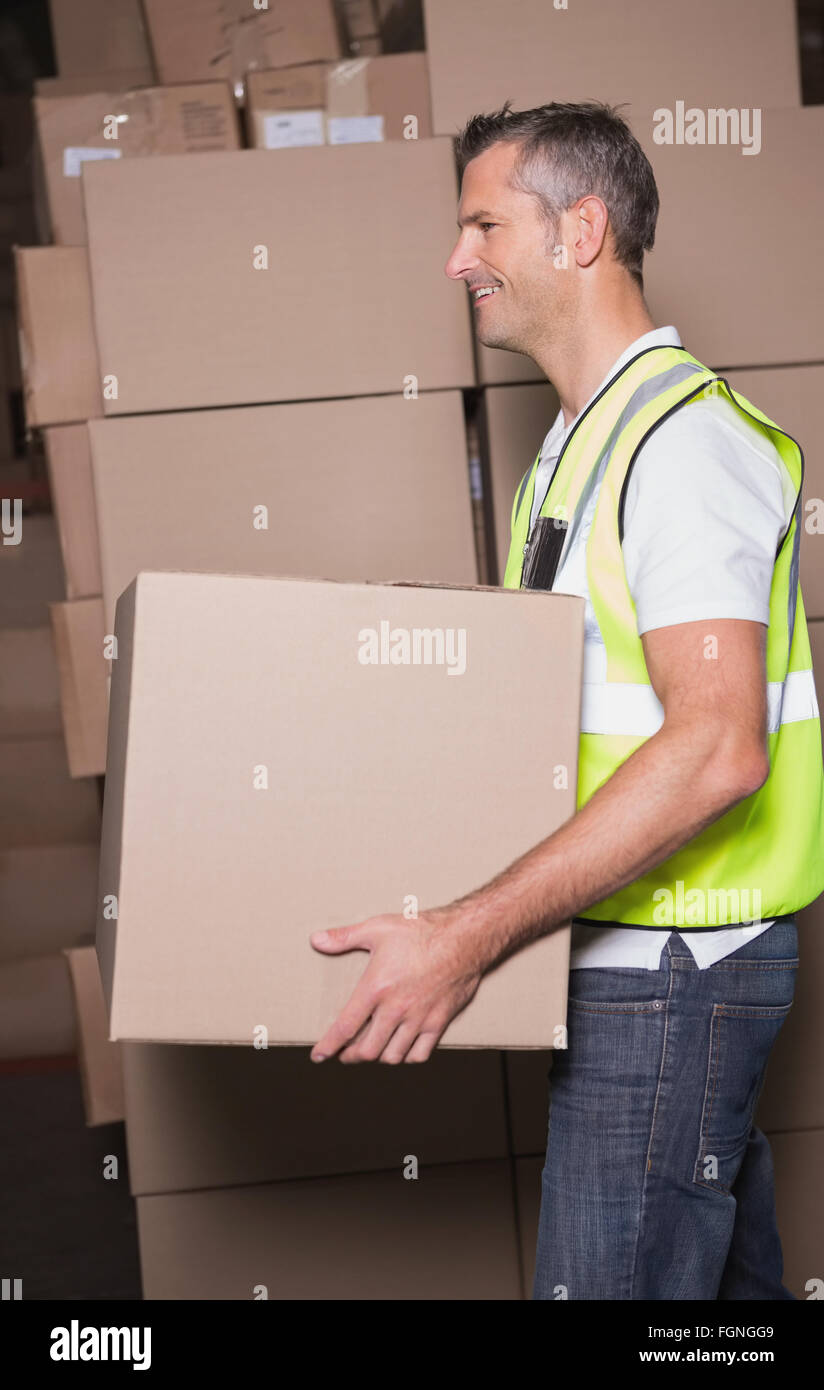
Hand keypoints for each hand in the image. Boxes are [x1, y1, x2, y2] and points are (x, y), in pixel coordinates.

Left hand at [308, 910, 481, 1063]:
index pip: (345, 1027)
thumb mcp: (377, 928)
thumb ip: (344, 937)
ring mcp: (418, 1018)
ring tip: (371, 1051)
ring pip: (392, 1055)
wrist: (463, 937)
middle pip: (367, 1050)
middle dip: (352, 1056)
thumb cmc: (420, 931)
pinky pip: (420, 1053)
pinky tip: (401, 1048)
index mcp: (376, 988)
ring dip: (378, 1057)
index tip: (318, 1055)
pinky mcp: (439, 1022)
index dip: (328, 1046)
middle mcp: (396, 1009)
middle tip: (346, 1053)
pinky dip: (407, 1057)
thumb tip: (316, 940)